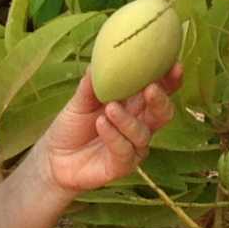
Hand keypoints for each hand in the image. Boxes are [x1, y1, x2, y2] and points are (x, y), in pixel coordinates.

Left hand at [35, 65, 181, 195]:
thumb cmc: (73, 127)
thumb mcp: (80, 102)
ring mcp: (133, 148)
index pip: (160, 91)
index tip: (175, 65)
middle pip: (162, 114)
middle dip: (160, 100)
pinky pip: (124, 150)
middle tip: (151, 88)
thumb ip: (91, 84)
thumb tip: (99, 61)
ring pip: (142, 133)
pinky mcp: (122, 166)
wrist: (53, 158)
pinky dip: (114, 135)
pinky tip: (101, 124)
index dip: (170, 80)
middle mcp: (140, 126)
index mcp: (134, 106)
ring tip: (110, 107)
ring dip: (128, 119)